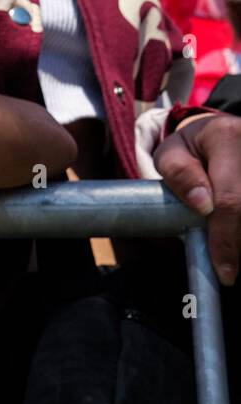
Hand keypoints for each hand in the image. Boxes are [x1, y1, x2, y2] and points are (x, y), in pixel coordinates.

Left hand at [154, 112, 240, 285]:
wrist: (220, 134)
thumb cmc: (192, 149)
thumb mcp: (171, 153)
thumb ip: (178, 173)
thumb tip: (202, 204)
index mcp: (226, 137)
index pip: (230, 200)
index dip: (226, 237)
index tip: (223, 268)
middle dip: (237, 243)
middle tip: (227, 269)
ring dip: (240, 236)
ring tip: (229, 251)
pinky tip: (234, 238)